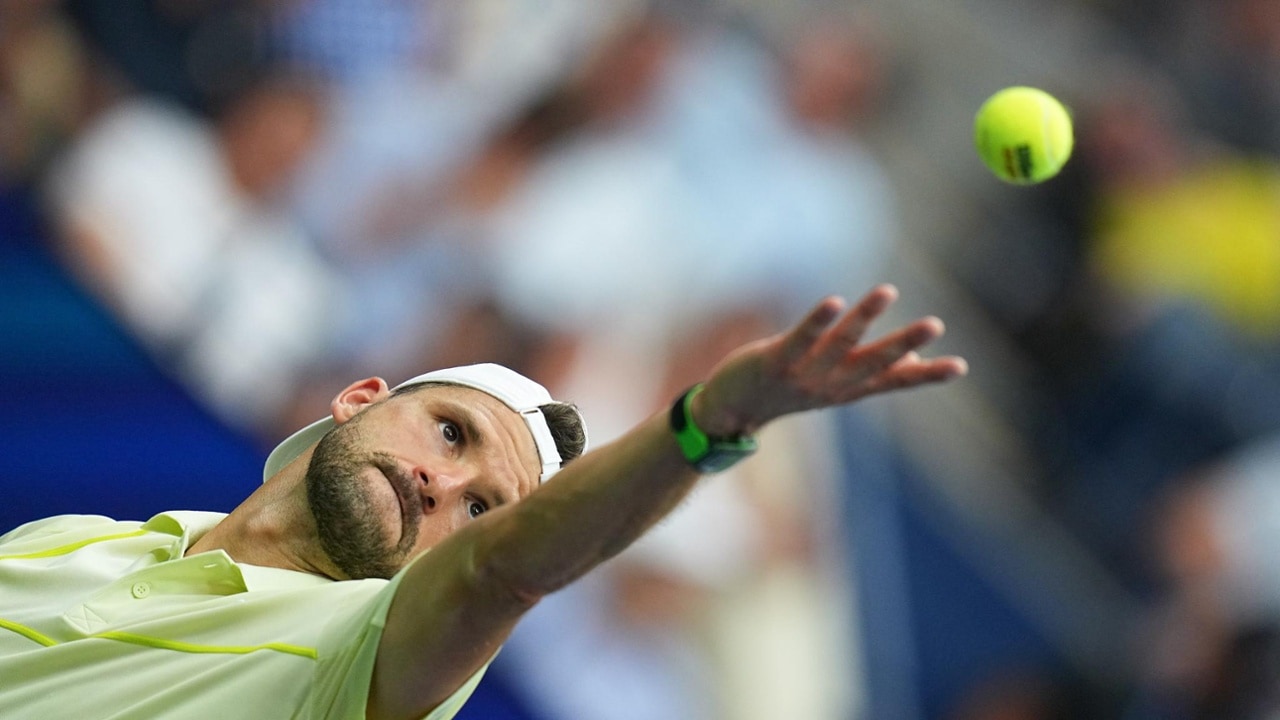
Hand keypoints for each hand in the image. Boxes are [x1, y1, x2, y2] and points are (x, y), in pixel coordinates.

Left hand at [695, 285, 967, 434]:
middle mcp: (830, 384)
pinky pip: (800, 338)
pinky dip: (818, 321)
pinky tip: (835, 301)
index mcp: (848, 390)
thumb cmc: (787, 392)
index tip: (961, 367)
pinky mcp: (774, 360)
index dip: (927, 376)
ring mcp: (803, 374)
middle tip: (936, 324)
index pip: (894, 382)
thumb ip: (871, 375)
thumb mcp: (833, 388)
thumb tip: (911, 364)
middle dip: (904, 343)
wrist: (731, 412)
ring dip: (864, 317)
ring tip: (888, 291)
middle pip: (872, 362)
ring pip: (839, 344)